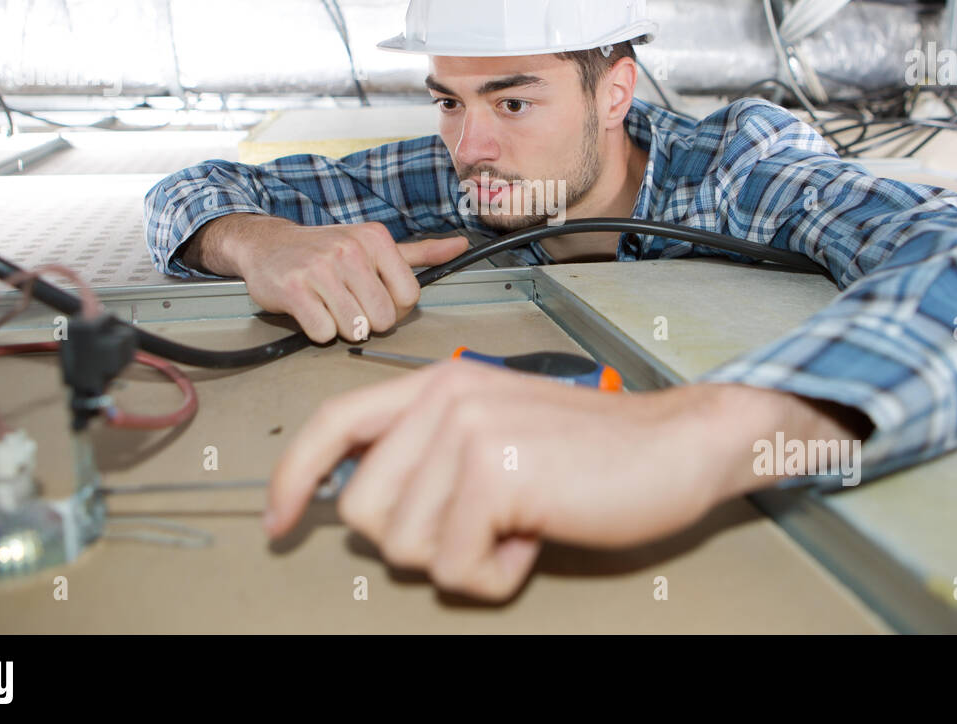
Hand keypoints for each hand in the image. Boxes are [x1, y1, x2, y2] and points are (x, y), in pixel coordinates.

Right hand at [198, 215, 469, 341]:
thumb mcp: (374, 245)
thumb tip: (460, 246)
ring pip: (354, 328)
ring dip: (342, 327)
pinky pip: (323, 333)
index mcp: (376, 239)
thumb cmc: (326, 250)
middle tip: (349, 303)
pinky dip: (318, 330)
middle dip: (367, 320)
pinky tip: (310, 311)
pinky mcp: (293, 289)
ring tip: (329, 306)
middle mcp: (350, 250)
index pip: (410, 297)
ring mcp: (320, 269)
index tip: (375, 297)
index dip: (394, 307)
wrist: (269, 244)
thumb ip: (420, 252)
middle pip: (383, 318)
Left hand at [263, 358, 732, 600]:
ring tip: (515, 522)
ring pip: (406, 545)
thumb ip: (430, 448)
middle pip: (364, 508)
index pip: (334, 421)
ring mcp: (469, 431)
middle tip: (482, 521)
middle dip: (418, 539)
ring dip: (464, 557)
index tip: (279, 520)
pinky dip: (497, 574)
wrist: (677, 445)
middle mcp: (446, 396)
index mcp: (441, 381)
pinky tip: (533, 536)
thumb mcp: (498, 427)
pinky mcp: (497, 472)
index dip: (294, 475)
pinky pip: (457, 567)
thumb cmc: (594, 451)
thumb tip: (361, 501)